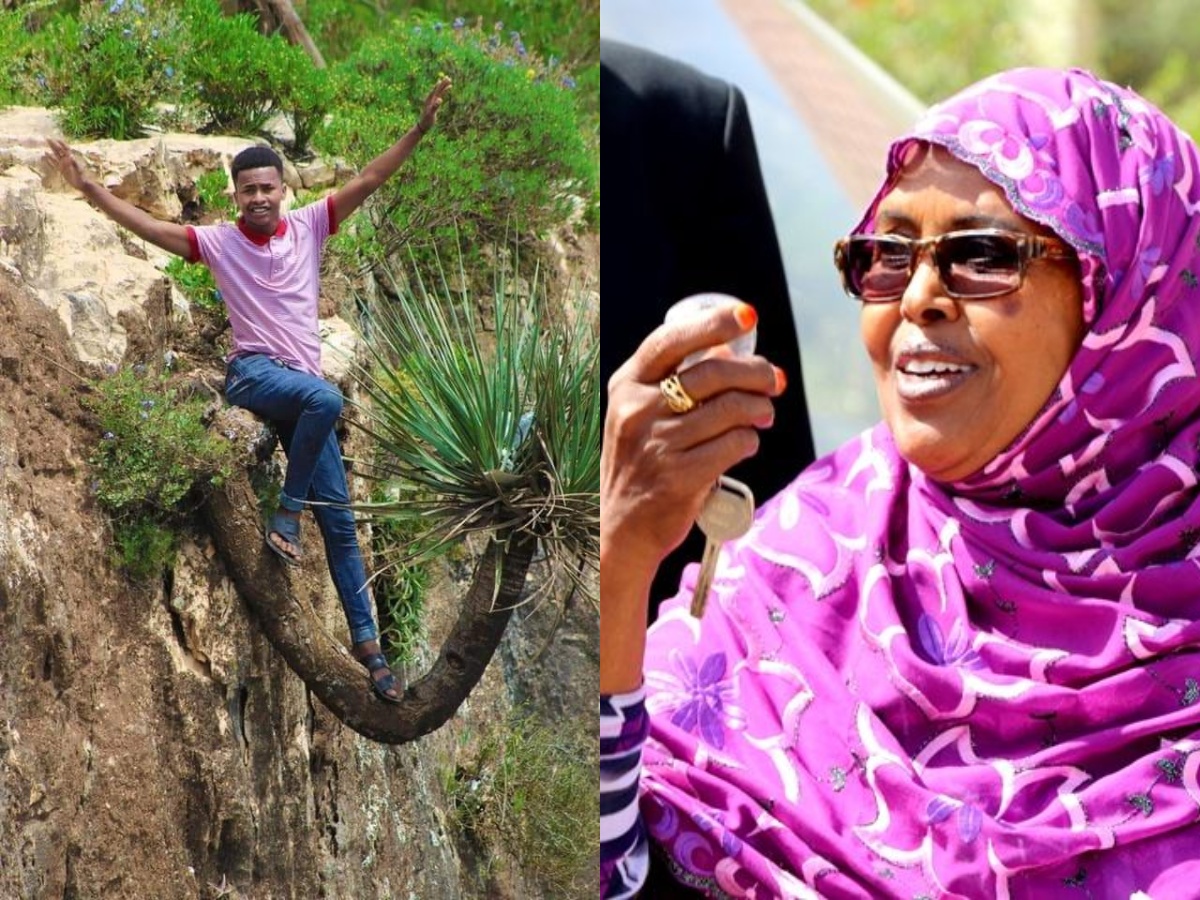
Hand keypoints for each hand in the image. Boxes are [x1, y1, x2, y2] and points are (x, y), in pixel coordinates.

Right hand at [43, 138, 87, 191]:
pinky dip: (50, 157)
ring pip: (56, 154)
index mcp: (71, 159)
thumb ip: (74, 163)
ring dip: (52, 149)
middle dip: (54, 144)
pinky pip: (54, 162)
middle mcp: (67, 160)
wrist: (82, 184)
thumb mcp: (78, 170)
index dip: (62, 144)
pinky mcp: (61, 169)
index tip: (56, 139)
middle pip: (59, 150)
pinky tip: (45, 154)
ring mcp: (64, 164)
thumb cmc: (81, 177)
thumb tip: (70, 156)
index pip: (66, 149)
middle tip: (48, 138)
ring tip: (47, 143)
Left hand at [418, 76, 452, 133]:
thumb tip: (440, 99)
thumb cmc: (427, 120)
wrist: (422, 125)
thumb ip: (435, 106)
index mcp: (430, 99)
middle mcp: (430, 99)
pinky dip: (442, 93)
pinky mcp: (433, 105)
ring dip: (443, 87)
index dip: (442, 85)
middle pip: (437, 89)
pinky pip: (439, 96)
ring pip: (438, 92)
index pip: (437, 90)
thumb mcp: (431, 114)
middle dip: (443, 83)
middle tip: (449, 77)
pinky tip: (445, 91)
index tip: (447, 79)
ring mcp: (432, 101)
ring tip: (449, 82)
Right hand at [601, 302, 784, 577]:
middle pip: (712, 373)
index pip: (670, 341)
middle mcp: (637, 411)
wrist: (625, 528)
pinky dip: (749, 441)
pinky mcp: (679, 477)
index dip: (712, 323)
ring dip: (759, 409)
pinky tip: (746, 443)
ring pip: (731, 410)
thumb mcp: (641, 415)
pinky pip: (734, 445)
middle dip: (755, 372)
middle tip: (774, 380)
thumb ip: (674, 382)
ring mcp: (657, 445)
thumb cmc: (642, 462)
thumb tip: (728, 347)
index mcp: (626, 386)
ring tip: (763, 415)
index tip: (747, 316)